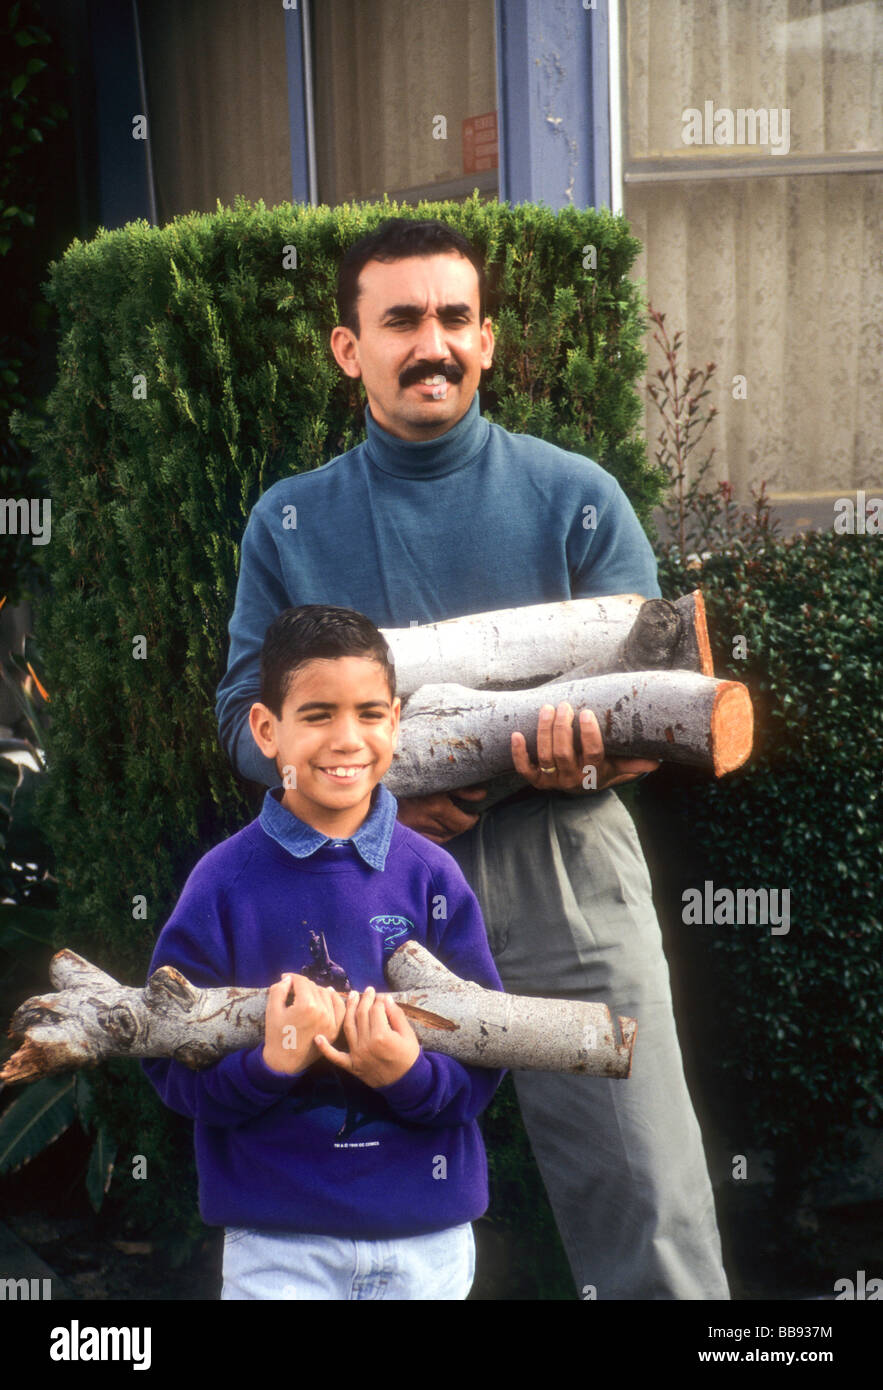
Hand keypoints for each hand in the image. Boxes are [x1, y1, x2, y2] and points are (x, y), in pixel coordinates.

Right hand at [262, 973, 346, 1074]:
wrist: (284, 1062)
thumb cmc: (276, 1035)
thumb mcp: (272, 1010)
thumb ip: (279, 989)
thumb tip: (289, 979)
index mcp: (307, 1006)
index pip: (302, 982)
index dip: (291, 977)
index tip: (284, 978)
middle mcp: (323, 1012)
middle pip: (314, 987)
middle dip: (302, 985)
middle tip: (292, 987)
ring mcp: (331, 1022)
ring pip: (326, 995)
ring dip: (315, 991)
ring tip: (305, 993)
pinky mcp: (335, 1030)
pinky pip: (339, 1008)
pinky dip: (334, 999)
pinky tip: (328, 993)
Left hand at [313, 985, 420, 1087]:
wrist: (405, 1083)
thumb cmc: (408, 1057)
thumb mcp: (408, 1034)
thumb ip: (397, 1015)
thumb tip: (386, 999)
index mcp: (382, 1036)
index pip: (376, 1010)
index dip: (379, 1000)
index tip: (381, 995)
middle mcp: (366, 1044)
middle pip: (361, 1015)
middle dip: (364, 1000)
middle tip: (367, 990)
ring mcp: (357, 1055)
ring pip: (348, 1027)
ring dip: (348, 1010)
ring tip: (351, 996)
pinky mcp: (352, 1065)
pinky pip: (336, 1057)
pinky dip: (325, 1048)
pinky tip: (318, 1038)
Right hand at [395, 785, 487, 842]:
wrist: (388, 783)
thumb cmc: (416, 778)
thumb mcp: (441, 780)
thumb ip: (463, 790)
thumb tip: (482, 795)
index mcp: (436, 806)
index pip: (463, 823)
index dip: (471, 820)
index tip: (474, 814)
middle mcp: (426, 820)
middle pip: (454, 831)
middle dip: (462, 825)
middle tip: (466, 816)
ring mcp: (415, 828)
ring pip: (443, 838)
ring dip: (451, 831)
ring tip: (453, 821)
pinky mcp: (408, 831)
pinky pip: (429, 840)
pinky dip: (437, 835)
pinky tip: (439, 827)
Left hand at [511, 702, 659, 793]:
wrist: (583, 788)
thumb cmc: (603, 770)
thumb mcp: (620, 767)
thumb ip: (635, 763)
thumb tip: (657, 761)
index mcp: (594, 774)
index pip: (592, 753)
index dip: (589, 734)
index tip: (587, 712)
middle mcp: (572, 779)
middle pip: (563, 752)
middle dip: (562, 727)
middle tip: (564, 705)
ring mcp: (553, 781)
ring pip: (544, 756)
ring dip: (543, 731)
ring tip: (547, 708)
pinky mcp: (537, 781)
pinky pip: (524, 769)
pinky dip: (518, 753)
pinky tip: (516, 733)